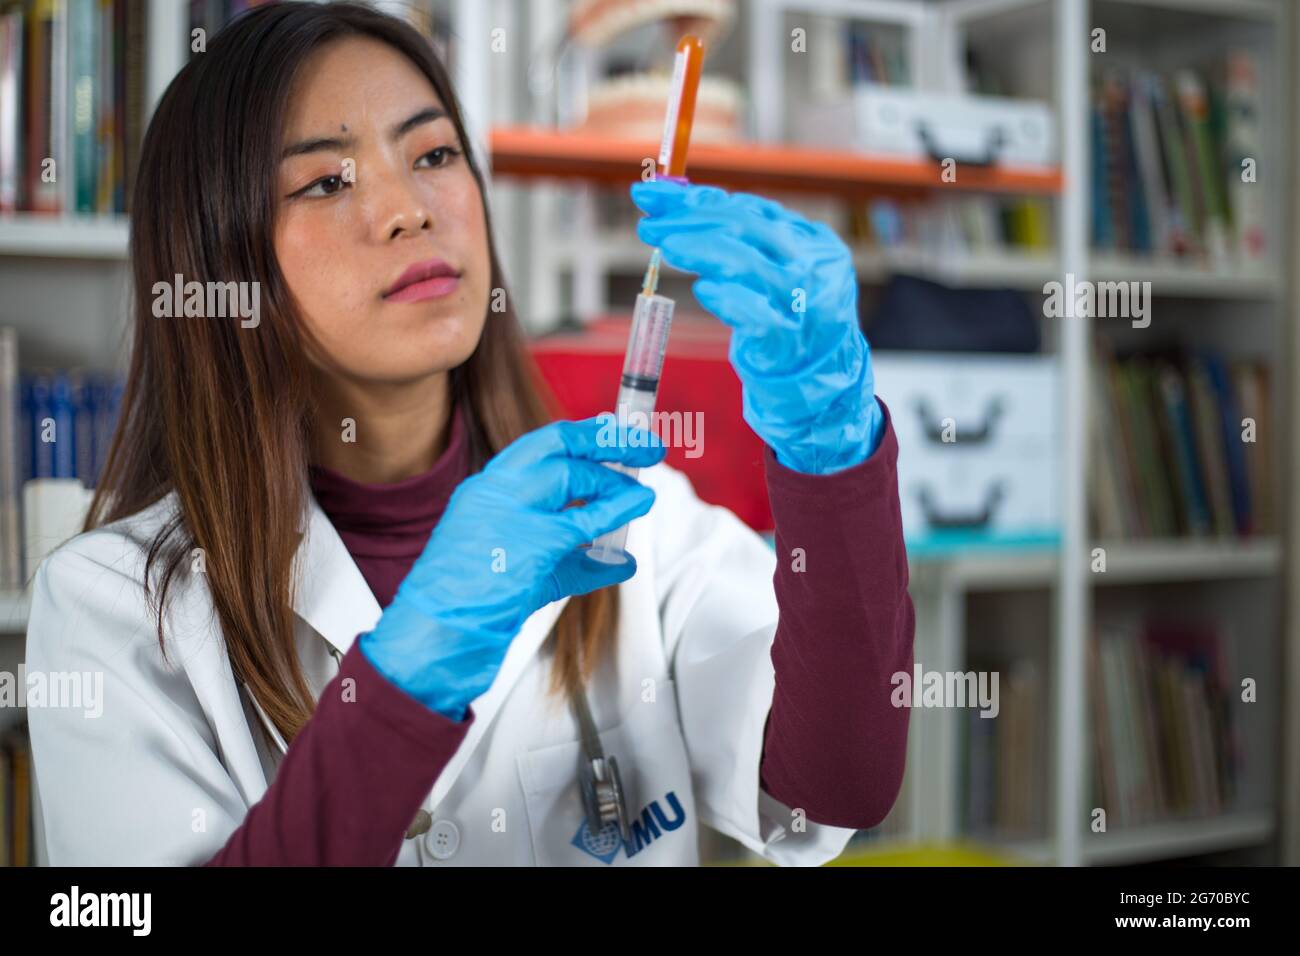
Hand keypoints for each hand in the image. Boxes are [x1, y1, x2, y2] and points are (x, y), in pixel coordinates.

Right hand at [359, 416, 666, 719]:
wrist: (431, 636)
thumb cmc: (470, 606)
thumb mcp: (525, 571)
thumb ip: (574, 560)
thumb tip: (622, 561)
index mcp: (485, 491)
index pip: (540, 447)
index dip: (584, 437)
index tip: (615, 435)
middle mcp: (493, 490)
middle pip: (558, 442)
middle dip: (607, 438)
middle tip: (646, 445)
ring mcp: (507, 511)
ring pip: (572, 473)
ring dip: (615, 480)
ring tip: (642, 492)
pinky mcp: (528, 540)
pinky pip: (584, 518)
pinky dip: (618, 508)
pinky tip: (637, 505)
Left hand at [631, 179, 883, 473]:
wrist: (820, 378)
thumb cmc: (787, 317)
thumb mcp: (773, 268)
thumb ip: (740, 237)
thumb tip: (678, 201)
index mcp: (812, 241)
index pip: (748, 208)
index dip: (697, 199)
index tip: (653, 194)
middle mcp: (812, 265)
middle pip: (744, 227)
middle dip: (689, 219)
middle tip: (648, 221)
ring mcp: (802, 302)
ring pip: (746, 263)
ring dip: (698, 249)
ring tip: (663, 245)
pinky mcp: (787, 338)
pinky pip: (755, 314)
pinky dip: (728, 299)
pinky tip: (703, 288)